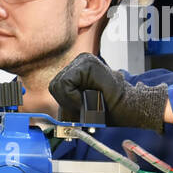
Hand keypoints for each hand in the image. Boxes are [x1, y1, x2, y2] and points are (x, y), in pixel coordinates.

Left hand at [48, 53, 168, 132]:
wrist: (125, 108)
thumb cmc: (104, 108)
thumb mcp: (79, 102)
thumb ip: (66, 98)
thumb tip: (47, 112)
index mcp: (77, 69)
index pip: (56, 86)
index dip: (64, 101)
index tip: (79, 106)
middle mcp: (79, 61)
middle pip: (55, 84)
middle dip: (66, 101)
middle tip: (84, 105)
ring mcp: (84, 60)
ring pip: (59, 84)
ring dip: (71, 99)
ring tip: (88, 101)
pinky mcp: (88, 63)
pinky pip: (66, 83)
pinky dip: (73, 96)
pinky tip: (87, 98)